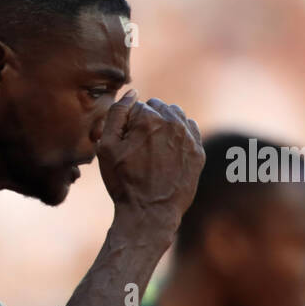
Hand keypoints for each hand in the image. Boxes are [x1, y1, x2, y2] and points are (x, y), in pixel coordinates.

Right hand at [97, 89, 203, 231]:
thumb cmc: (123, 182)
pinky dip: (179, 135)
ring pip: (175, 116)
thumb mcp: (106, 148)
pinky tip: (168, 152)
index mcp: (147, 118)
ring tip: (152, 149)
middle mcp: (172, 122)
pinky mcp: (198, 151)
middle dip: (146, 122)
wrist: (150, 212)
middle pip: (156, 108)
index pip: (136, 108)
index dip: (127, 126)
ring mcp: (188, 137)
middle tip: (139, 149)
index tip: (125, 146)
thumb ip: (116, 114)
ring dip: (164, 125)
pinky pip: (190, 130)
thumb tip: (132, 93)